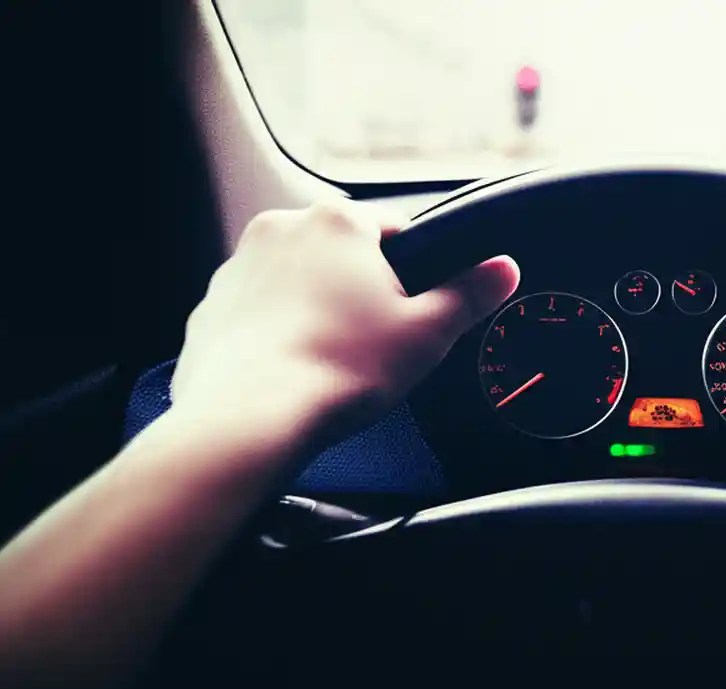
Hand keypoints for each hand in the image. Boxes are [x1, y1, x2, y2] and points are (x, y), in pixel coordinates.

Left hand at [172, 199, 519, 444]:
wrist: (250, 418)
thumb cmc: (340, 371)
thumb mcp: (428, 333)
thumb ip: (470, 294)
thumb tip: (504, 268)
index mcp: (338, 222)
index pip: (394, 230)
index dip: (412, 272)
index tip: (411, 310)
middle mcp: (281, 230)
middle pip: (342, 255)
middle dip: (360, 291)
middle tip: (376, 342)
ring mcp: (238, 267)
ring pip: (298, 283)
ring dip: (317, 310)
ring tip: (333, 362)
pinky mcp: (210, 308)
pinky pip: (258, 315)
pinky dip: (277, 335)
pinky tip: (295, 372)